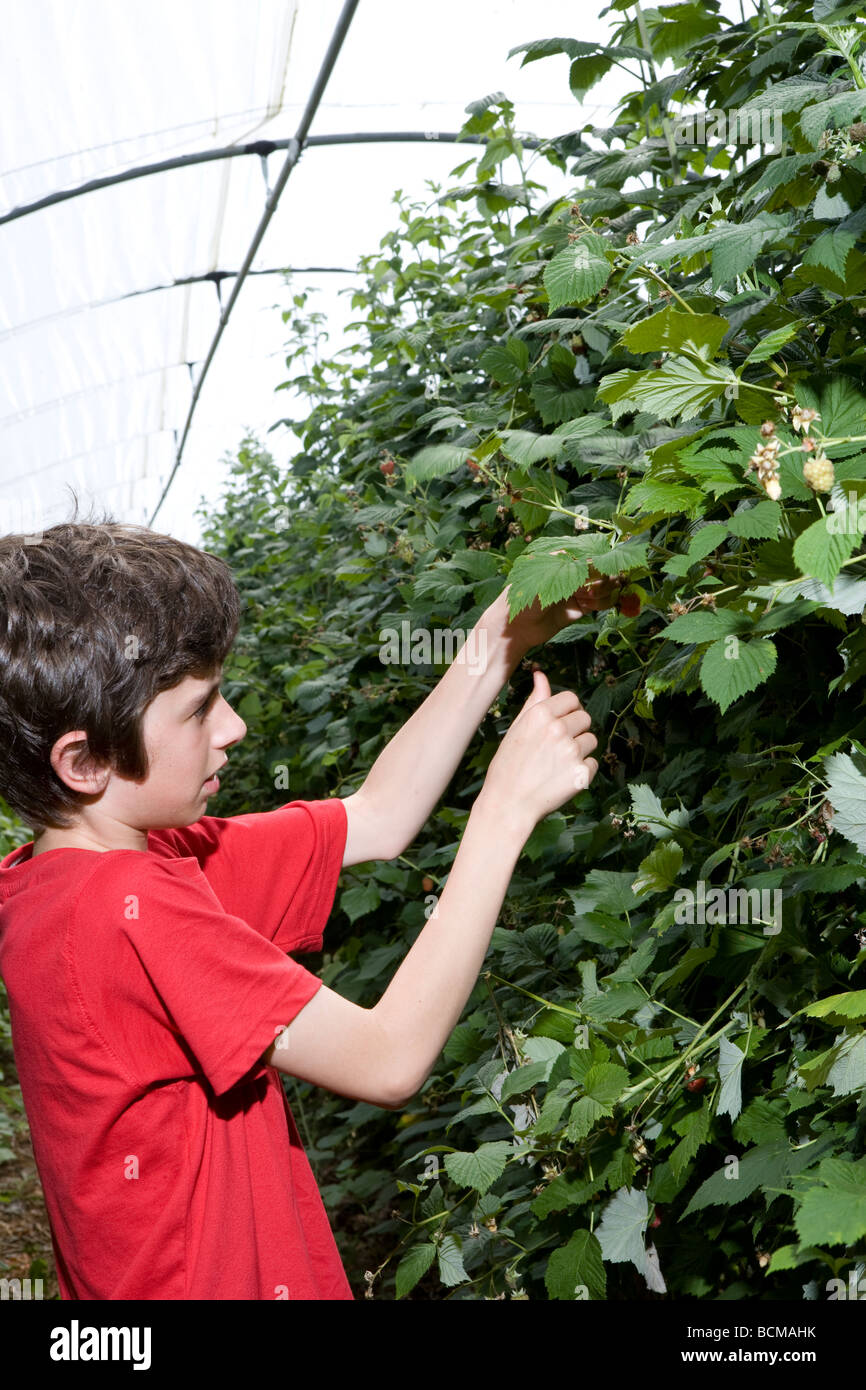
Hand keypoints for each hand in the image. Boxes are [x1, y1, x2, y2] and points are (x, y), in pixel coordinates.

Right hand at [481, 668, 597, 833]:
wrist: (508, 805)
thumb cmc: (509, 766)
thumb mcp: (517, 729)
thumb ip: (535, 700)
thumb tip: (541, 674)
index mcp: (540, 714)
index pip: (572, 698)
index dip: (568, 710)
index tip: (560, 723)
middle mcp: (558, 729)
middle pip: (585, 718)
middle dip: (575, 730)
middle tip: (556, 748)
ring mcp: (572, 751)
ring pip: (591, 740)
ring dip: (580, 750)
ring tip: (557, 764)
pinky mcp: (582, 773)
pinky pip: (592, 764)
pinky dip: (582, 771)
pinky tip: (561, 778)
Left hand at [483, 569, 620, 654]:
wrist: (514, 627)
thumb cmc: (525, 596)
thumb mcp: (548, 577)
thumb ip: (573, 568)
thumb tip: (599, 561)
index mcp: (564, 557)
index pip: (593, 553)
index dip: (601, 562)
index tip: (601, 571)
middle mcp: (573, 571)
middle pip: (604, 569)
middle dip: (603, 579)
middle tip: (589, 589)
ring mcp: (578, 588)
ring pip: (607, 585)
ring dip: (603, 591)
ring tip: (586, 598)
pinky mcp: (581, 607)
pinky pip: (603, 601)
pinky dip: (602, 603)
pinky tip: (586, 606)